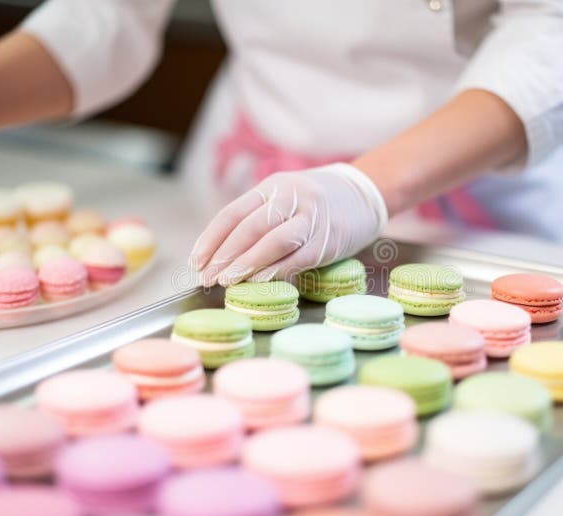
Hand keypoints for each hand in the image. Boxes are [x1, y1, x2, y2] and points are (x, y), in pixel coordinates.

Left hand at [190, 163, 387, 286]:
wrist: (365, 194)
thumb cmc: (316, 203)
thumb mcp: (284, 198)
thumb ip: (257, 219)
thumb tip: (222, 255)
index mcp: (272, 187)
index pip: (233, 213)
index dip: (211, 239)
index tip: (196, 262)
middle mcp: (290, 197)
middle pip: (249, 227)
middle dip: (224, 255)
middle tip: (206, 278)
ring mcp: (311, 217)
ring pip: (272, 240)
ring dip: (246, 263)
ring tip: (227, 281)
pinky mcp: (328, 239)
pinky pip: (298, 256)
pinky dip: (276, 270)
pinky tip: (259, 281)